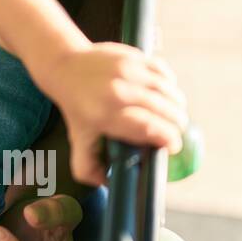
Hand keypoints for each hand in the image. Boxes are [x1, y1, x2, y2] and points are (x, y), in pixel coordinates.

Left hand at [41, 44, 187, 184]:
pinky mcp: (132, 57)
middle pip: (163, 110)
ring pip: (167, 90)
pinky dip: (171, 84)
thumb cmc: (76, 110)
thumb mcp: (78, 140)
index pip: (149, 129)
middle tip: (177, 131)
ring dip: (178, 105)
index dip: (168, 139)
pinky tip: (167, 94)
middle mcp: (117, 93)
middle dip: (177, 124)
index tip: (172, 146)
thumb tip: (109, 184)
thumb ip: (89, 168)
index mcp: (105, 116)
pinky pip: (163, 72)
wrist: (64, 67)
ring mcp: (126, 71)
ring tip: (176, 114)